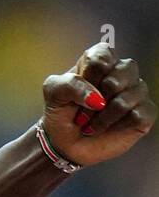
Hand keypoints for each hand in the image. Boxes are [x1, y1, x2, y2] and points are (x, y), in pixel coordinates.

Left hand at [41, 42, 154, 166]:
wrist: (64, 142)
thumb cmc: (61, 113)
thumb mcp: (53, 92)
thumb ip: (68, 84)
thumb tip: (96, 97)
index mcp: (100, 60)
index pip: (103, 54)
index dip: (89, 74)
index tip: (77, 90)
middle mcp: (121, 73)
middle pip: (121, 73)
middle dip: (97, 96)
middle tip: (82, 110)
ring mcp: (135, 92)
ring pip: (128, 96)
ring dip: (103, 115)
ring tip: (91, 122)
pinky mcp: (144, 113)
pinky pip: (138, 115)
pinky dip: (115, 124)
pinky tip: (105, 126)